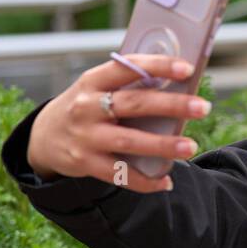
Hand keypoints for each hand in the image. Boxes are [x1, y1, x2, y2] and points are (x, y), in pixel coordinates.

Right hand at [25, 54, 211, 193]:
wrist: (43, 136)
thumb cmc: (88, 106)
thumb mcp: (97, 87)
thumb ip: (129, 84)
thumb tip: (179, 80)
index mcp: (93, 81)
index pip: (127, 68)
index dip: (158, 66)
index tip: (187, 69)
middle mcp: (86, 107)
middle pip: (134, 105)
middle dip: (171, 106)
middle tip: (203, 108)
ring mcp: (84, 136)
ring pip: (128, 141)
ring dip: (162, 145)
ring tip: (190, 146)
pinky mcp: (84, 163)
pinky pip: (118, 174)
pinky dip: (144, 181)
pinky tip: (166, 181)